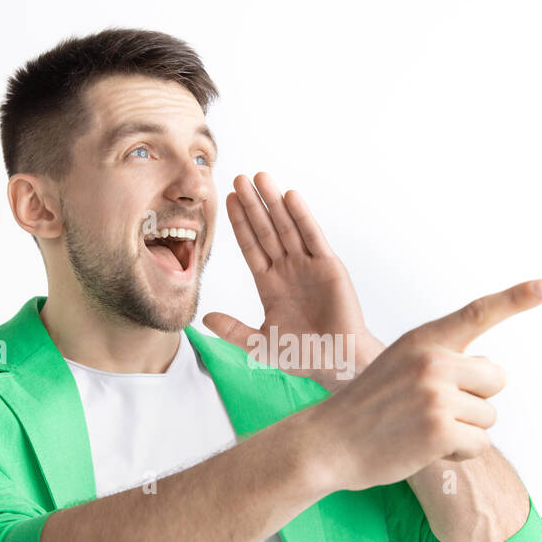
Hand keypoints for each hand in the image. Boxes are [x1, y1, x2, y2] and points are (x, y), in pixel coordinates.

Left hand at [202, 172, 382, 393]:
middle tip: (239, 178)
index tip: (228, 200)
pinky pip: (312, 237)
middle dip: (253, 205)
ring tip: (261, 177)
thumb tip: (204, 318)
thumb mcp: (260, 344)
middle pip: (266, 230)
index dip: (239, 223)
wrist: (337, 363)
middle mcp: (288, 270)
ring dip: (274, 202)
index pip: (251, 246)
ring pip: (287, 227)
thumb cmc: (304, 356)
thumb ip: (233, 330)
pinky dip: (302, 217)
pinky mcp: (329, 266)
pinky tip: (290, 197)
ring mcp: (308, 266)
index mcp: (270, 285)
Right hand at [298, 280, 541, 491]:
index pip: (477, 313)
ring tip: (423, 432)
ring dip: (465, 432)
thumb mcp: (398, 367)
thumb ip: (442, 361)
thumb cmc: (365, 410)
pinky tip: (427, 450)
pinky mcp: (440, 430)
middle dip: (476, 400)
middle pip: (496, 379)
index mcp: (423, 340)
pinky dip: (459, 454)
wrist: (326, 444)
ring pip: (489, 416)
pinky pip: (479, 444)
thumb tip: (492, 372)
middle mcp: (433, 361)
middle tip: (435, 412)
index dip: (516, 299)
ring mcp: (436, 395)